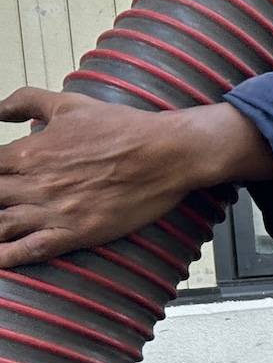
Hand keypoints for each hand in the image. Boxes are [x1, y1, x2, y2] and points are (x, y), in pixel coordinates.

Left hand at [0, 89, 272, 267]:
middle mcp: (35, 184)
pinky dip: (8, 257)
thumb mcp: (68, 105)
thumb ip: (25, 102)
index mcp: (29, 152)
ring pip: (1, 226)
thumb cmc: (122, 128)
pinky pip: (31, 250)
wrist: (165, 153)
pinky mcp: (76, 233)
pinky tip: (0, 260)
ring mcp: (54, 211)